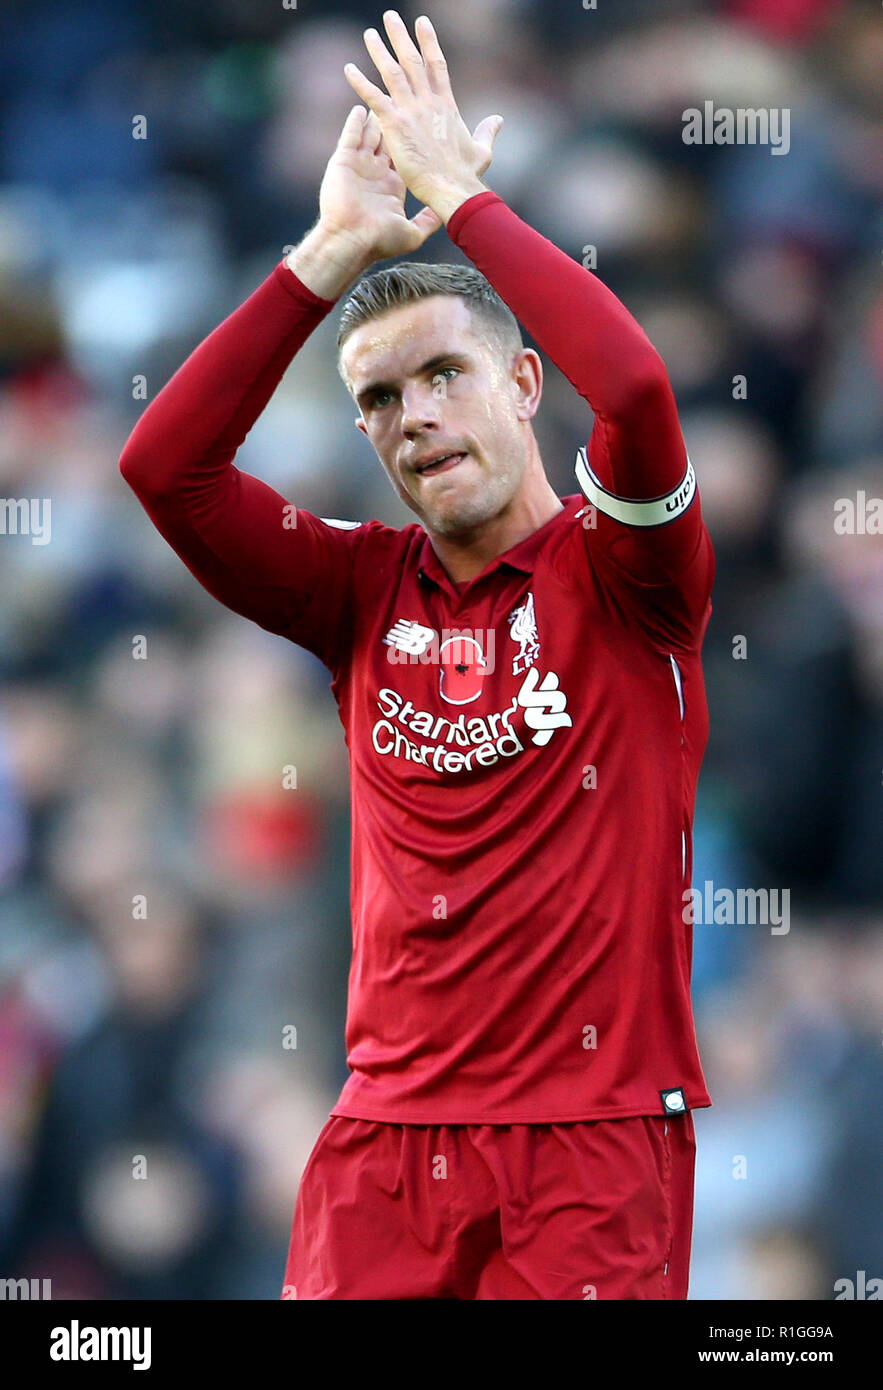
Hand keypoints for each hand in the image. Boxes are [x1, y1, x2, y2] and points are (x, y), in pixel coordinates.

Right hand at [317, 102, 442, 259]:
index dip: (413, 141)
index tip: (425, 124)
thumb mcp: (412, 232)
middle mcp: (376, 173)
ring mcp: (359, 166)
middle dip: (397, 120)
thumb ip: (429, 221)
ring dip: (377, 114)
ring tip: (387, 95)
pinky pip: (350, 135)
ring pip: (370, 134)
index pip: (405, 156)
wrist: (351, 242)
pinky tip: (362, 105)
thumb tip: (447, 215)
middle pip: (388, 140)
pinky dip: (356, 121)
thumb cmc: (380, 240)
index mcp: (393, 185)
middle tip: (407, 100)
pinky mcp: (343, 162)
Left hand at [344, 11, 503, 223]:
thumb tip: (498, 119)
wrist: (453, 189)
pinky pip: (374, 98)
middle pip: (413, 61)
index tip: (422, 23)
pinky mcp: (396, 125)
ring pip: (393, 72)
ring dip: (380, 51)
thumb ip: (487, 131)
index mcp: (447, 106)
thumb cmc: (467, 176)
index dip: (429, 42)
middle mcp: (429, 102)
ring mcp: (412, 111)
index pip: (437, 66)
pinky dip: (360, 83)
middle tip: (390, 17)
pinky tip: (348, 68)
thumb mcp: (481, 149)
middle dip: (401, 37)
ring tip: (369, 33)